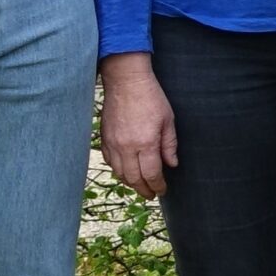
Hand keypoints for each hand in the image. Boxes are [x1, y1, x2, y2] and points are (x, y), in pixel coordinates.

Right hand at [99, 55, 178, 196]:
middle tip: (151, 194)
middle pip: (134, 178)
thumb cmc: (151, 98)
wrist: (126, 81)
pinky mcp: (103, 137)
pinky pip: (109, 161)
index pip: (151, 174)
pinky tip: (125, 171)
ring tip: (140, 186)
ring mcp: (112, 143)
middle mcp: (126, 147)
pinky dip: (118, 170)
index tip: (162, 190)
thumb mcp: (168, 121)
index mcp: (145, 143)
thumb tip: (172, 165)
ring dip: (130, 182)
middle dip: (144, 190)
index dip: (158, 186)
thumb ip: (169, 145)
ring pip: (119, 172)